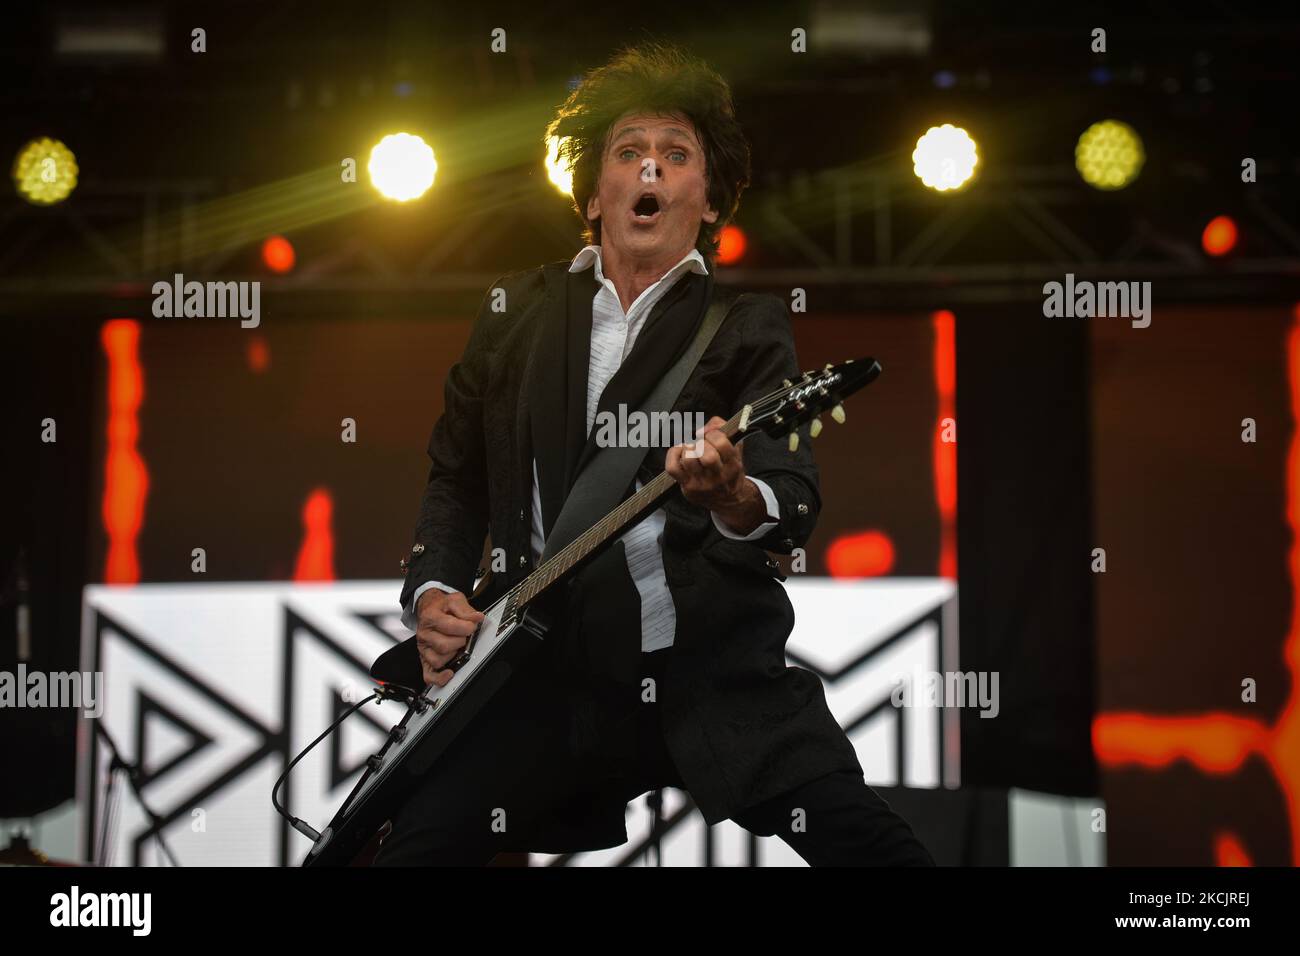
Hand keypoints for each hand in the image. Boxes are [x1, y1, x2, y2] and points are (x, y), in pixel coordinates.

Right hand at [415, 589, 484, 686]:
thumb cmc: (442, 606)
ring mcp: (424, 648)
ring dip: (452, 655)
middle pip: (444, 646)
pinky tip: (449, 673)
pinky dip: (439, 678)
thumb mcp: (455, 600)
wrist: (430, 607)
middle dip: (460, 641)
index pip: (448, 626)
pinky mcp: (425, 659)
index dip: (465, 627)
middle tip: (464, 636)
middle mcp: (424, 634)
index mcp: (430, 617)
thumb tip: (477, 618)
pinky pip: (429, 674)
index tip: (472, 626)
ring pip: (438, 660)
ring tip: (456, 646)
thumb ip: (466, 610)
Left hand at [664, 415, 765, 534]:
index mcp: (733, 465)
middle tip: (701, 444)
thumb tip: (701, 430)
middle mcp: (718, 477)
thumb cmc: (729, 470)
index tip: (711, 435)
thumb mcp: (735, 449)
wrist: (728, 501)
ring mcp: (701, 484)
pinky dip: (673, 455)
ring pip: (688, 459)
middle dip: (702, 443)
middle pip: (707, 456)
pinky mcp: (687, 487)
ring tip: (691, 448)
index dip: (713, 433)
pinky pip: (672, 467)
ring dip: (688, 448)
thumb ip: (722, 429)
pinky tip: (680, 453)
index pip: (722, 444)